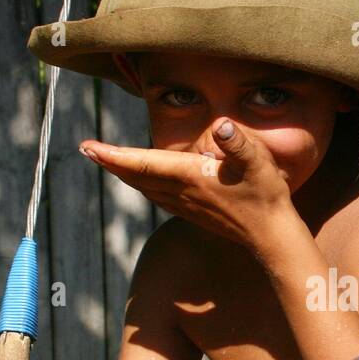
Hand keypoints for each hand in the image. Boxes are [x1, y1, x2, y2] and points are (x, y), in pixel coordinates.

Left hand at [80, 121, 296, 252]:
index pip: (143, 164)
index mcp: (190, 177)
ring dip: (124, 174)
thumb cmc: (267, 196)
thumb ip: (238, 142)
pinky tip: (143, 183)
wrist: (271, 235)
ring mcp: (185, 206)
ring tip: (108, 160)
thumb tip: (221, 124)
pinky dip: (143, 186)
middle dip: (110, 162)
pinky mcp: (193, 213)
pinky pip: (158, 198)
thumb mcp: (258, 162)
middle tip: (87, 149)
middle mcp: (181, 193)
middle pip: (136, 177)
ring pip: (145, 188)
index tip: (88, 147)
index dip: (113, 155)